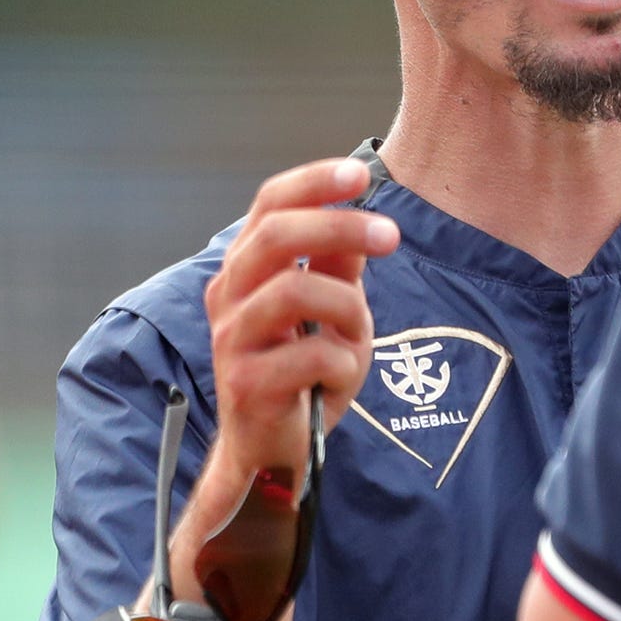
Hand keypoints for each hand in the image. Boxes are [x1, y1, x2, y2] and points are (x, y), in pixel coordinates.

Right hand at [200, 157, 398, 514]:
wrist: (276, 446)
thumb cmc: (303, 371)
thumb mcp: (333, 310)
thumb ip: (340, 266)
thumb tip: (364, 218)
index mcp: (248, 268)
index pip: (269, 204)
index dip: (313, 182)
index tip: (361, 174)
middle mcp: (230, 295)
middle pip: (274, 236)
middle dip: (338, 226)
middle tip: (389, 235)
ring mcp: (231, 339)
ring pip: (293, 292)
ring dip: (346, 309)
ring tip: (357, 336)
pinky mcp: (244, 383)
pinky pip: (310, 356)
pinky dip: (343, 364)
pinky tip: (341, 377)